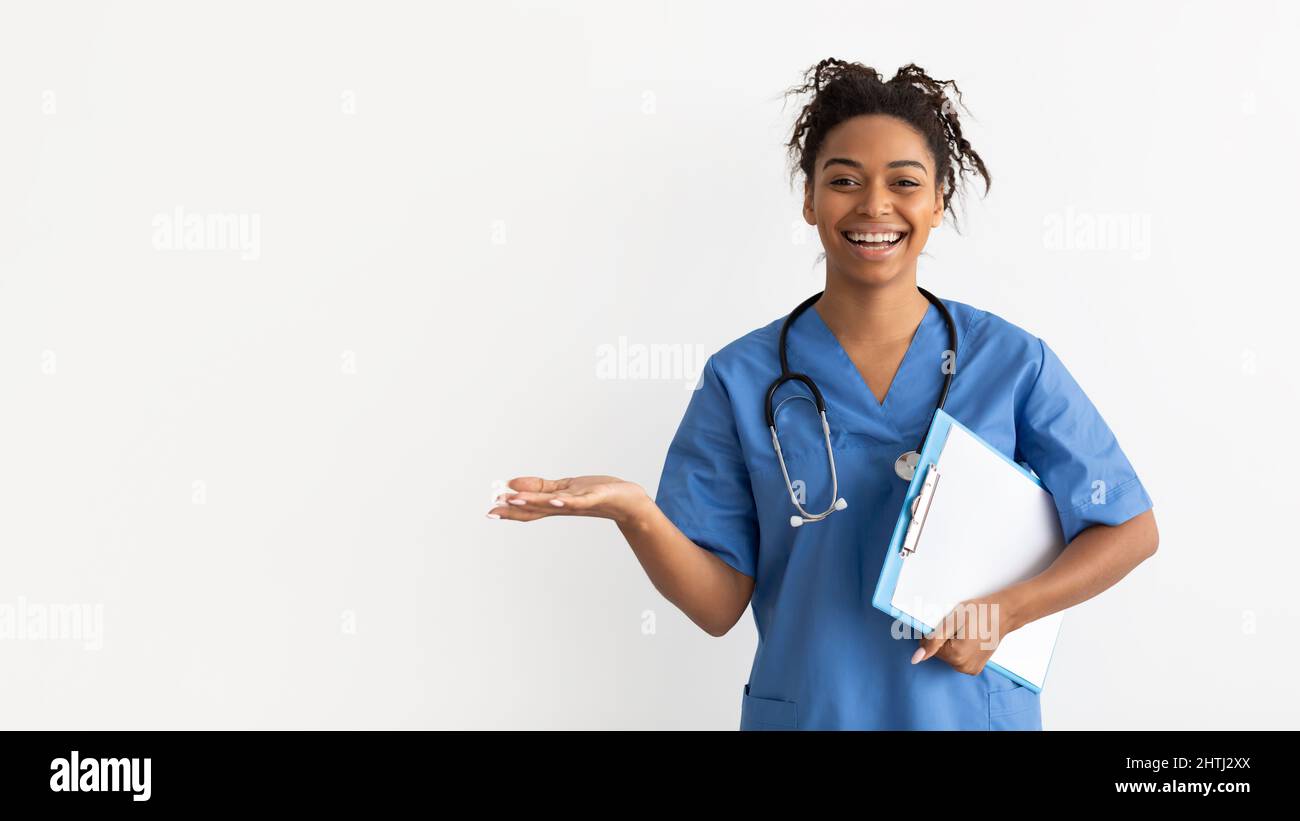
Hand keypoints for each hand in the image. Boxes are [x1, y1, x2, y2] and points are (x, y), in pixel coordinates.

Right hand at [485, 476, 649, 524]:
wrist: (629, 503)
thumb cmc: (599, 494)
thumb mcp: (565, 488)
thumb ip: (540, 487)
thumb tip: (513, 484)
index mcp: (556, 504)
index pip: (529, 509)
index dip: (509, 511)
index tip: (489, 512)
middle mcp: (564, 507)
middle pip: (536, 509)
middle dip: (514, 510)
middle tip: (493, 510)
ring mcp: (578, 503)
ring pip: (551, 504)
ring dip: (532, 502)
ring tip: (513, 500)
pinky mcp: (594, 498)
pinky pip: (577, 500)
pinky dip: (566, 500)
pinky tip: (555, 499)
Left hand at [911, 594, 1017, 674]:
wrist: (1003, 614)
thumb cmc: (979, 612)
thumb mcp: (953, 621)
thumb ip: (933, 641)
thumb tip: (916, 658)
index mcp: (955, 656)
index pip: (928, 646)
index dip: (935, 633)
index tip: (950, 624)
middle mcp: (963, 667)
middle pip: (939, 652)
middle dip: (944, 639)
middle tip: (960, 627)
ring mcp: (970, 670)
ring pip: (948, 656)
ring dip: (952, 644)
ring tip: (967, 632)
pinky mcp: (975, 669)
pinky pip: (958, 659)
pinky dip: (960, 649)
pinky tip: (971, 639)